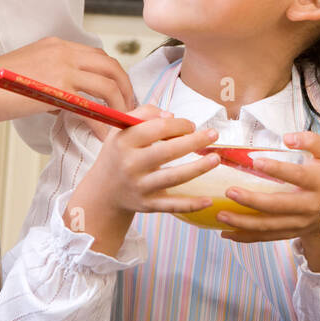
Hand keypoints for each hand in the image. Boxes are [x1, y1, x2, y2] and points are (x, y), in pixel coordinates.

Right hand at [0, 36, 136, 131]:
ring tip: (122, 124)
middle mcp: (64, 52)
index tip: (119, 95)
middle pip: (110, 66)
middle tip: (129, 110)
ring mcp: (62, 67)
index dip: (114, 75)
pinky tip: (105, 136)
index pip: (98, 56)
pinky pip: (92, 105)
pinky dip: (104, 121)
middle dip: (126, 88)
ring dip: (121, 105)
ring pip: (108, 83)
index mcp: (57, 46)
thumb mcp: (28, 76)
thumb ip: (51, 84)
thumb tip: (66, 104)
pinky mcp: (57, 88)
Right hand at [86, 105, 222, 215]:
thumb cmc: (118, 154)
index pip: (156, 128)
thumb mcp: (121, 130)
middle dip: (193, 141)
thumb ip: (143, 114)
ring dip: (198, 168)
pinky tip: (208, 200)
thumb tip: (171, 115)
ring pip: (173, 178)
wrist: (103, 191)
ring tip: (216, 158)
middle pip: (167, 151)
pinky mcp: (147, 205)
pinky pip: (172, 206)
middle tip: (213, 134)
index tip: (191, 125)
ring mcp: (139, 186)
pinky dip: (191, 204)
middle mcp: (131, 164)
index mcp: (124, 142)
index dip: (178, 124)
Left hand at [213, 132, 319, 246]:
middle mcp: (310, 206)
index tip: (256, 160)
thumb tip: (288, 138)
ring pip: (269, 226)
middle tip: (230, 191)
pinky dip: (246, 237)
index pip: (298, 176)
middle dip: (253, 200)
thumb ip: (314, 141)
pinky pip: (266, 237)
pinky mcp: (290, 233)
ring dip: (244, 222)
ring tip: (220, 215)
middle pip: (279, 205)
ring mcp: (299, 223)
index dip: (278, 169)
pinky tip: (226, 232)